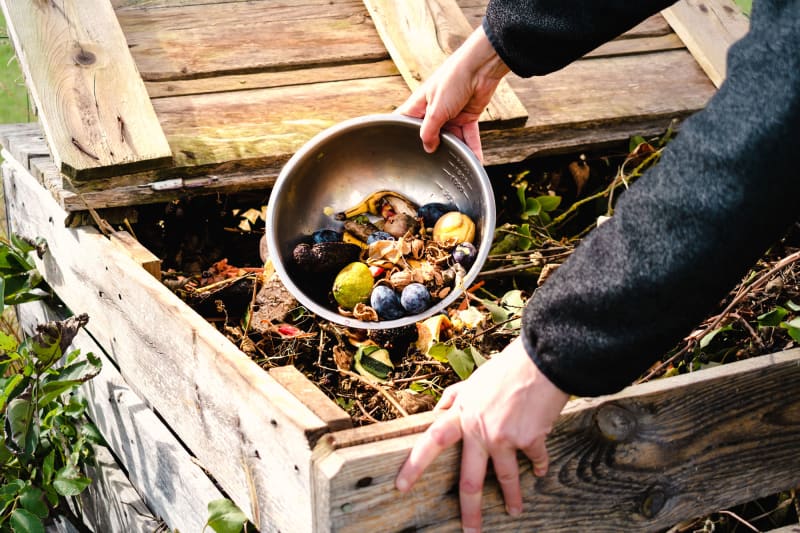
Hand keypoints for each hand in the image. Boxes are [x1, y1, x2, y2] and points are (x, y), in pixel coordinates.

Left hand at [395, 337, 568, 531]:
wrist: (541, 362)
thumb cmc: (508, 368)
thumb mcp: (475, 379)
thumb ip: (456, 395)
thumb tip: (440, 407)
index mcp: (462, 414)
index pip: (431, 441)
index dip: (414, 465)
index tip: (401, 486)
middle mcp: (479, 430)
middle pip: (469, 479)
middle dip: (470, 510)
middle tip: (470, 531)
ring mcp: (504, 438)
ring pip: (505, 478)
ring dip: (512, 498)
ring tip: (514, 511)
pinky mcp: (530, 440)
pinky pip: (534, 461)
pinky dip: (539, 466)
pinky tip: (540, 471)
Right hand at [396, 25, 509, 161]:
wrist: (481, 67)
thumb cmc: (453, 80)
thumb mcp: (436, 110)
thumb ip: (429, 132)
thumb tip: (428, 149)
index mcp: (420, 105)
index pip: (406, 122)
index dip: (402, 135)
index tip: (400, 151)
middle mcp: (434, 110)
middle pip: (431, 135)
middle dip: (433, 148)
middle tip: (433, 165)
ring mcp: (451, 114)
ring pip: (452, 138)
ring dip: (456, 150)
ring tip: (457, 165)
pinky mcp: (468, 117)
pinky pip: (469, 136)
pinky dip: (473, 147)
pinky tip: (475, 160)